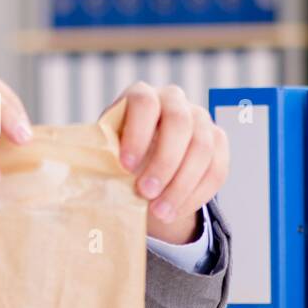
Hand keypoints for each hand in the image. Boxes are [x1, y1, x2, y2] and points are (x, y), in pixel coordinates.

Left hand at [109, 82, 228, 243]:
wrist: (143, 164)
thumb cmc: (118, 156)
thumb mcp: (106, 153)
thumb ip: (102, 159)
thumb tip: (89, 181)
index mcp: (141, 95)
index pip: (144, 104)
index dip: (137, 134)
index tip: (124, 166)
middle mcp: (174, 101)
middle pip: (179, 124)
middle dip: (163, 163)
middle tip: (145, 193)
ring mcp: (200, 119)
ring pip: (202, 149)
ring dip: (181, 185)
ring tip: (160, 212)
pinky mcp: (218, 142)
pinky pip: (216, 169)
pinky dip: (197, 194)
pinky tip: (176, 211)